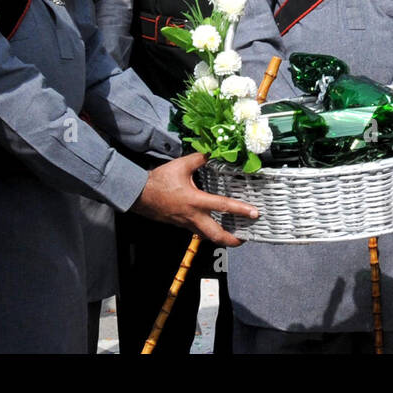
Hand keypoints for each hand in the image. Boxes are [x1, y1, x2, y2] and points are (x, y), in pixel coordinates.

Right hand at [131, 153, 257, 246]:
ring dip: (221, 238)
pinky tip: (214, 226)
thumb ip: (199, 159)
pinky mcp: (181, 225)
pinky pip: (198, 232)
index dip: (240, 210)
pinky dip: (209, 232)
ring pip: (207, 236)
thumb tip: (212, 152)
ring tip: (234, 235)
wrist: (138, 195)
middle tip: (245, 239)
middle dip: (232, 240)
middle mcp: (193, 216)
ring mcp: (186, 223)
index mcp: (195, 201)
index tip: (254, 213)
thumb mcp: (181, 166)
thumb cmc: (158, 181)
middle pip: (216, 235)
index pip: (223, 206)